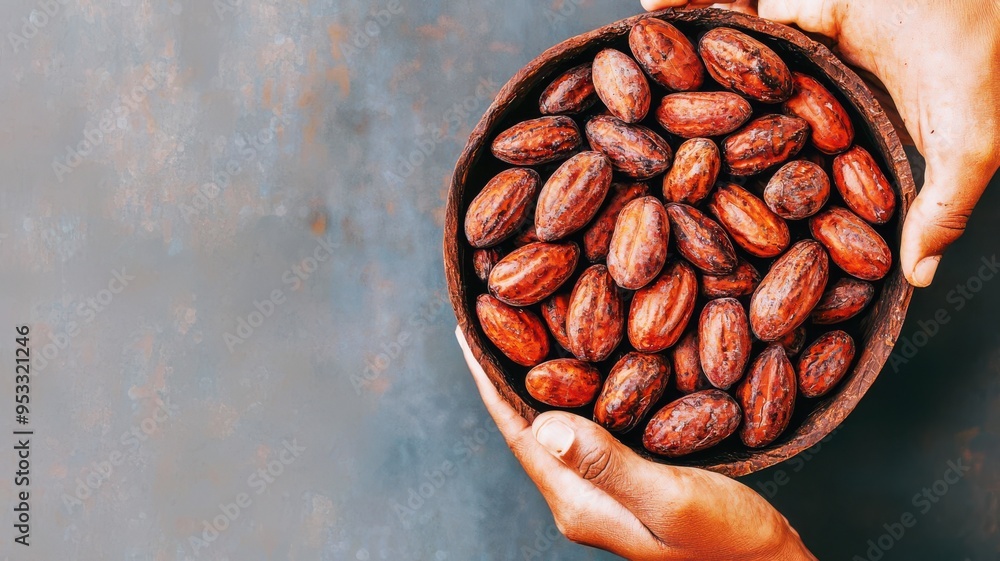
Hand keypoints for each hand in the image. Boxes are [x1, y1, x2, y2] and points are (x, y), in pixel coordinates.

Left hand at [456, 327, 815, 560]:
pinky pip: (590, 426)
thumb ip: (608, 464)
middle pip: (529, 424)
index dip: (489, 379)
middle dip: (508, 371)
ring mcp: (602, 490)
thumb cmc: (728, 542)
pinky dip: (580, 389)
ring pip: (557, 423)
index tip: (468, 330)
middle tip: (498, 315)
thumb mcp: (670, 500)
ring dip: (541, 377)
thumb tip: (543, 424)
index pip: (517, 432)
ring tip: (532, 327)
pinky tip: (591, 361)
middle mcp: (579, 496)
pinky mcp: (628, 479)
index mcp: (577, 501)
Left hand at [644, 0, 999, 286]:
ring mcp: (786, 45)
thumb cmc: (982, 49)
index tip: (681, 219)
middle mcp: (800, 93)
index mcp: (830, 135)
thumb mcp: (968, 142)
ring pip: (715, 60)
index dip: (729, 193)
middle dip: (677, 131)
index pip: (771, 173)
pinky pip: (726, 1)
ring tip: (620, 82)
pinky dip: (689, 1)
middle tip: (627, 153)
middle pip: (726, 117)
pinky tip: (653, 5)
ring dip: (669, 65)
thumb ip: (940, 207)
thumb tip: (917, 276)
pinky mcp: (782, 1)